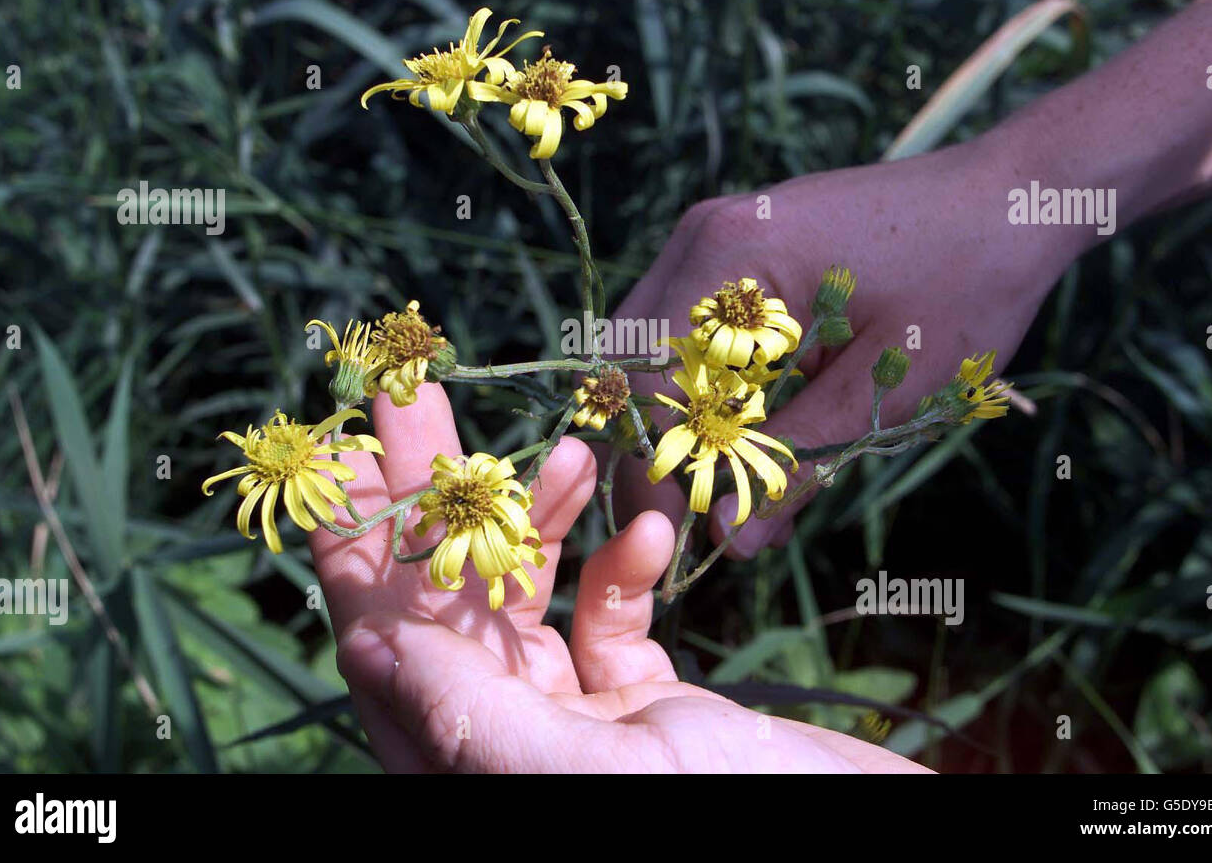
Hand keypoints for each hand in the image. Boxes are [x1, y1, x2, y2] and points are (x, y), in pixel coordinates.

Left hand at [309, 383, 927, 771]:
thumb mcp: (593, 776)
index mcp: (470, 764)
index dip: (352, 543)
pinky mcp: (640, 698)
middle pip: (444, 597)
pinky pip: (610, 614)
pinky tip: (654, 528)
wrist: (871, 832)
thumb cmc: (748, 819)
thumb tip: (368, 640)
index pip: (382, 639)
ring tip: (575, 445)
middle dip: (434, 493)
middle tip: (412, 392)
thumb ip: (475, 715)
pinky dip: (626, 565)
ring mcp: (572, 719)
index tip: (340, 448)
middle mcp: (506, 739)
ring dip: (543, 515)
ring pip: (525, 593)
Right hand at [612, 133, 1066, 556]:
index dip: (658, 464)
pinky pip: (692, 329)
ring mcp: (716, 234)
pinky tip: (754, 430)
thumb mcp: (887, 390)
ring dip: (684, 419)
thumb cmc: (965, 283)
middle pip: (633, 362)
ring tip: (739, 483)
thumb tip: (733, 541)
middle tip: (711, 516)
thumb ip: (802, 462)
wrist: (1010, 199)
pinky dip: (708, 387)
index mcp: (732, 258)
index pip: (647, 379)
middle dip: (662, 446)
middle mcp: (704, 236)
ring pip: (655, 348)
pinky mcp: (737, 246)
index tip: (692, 533)